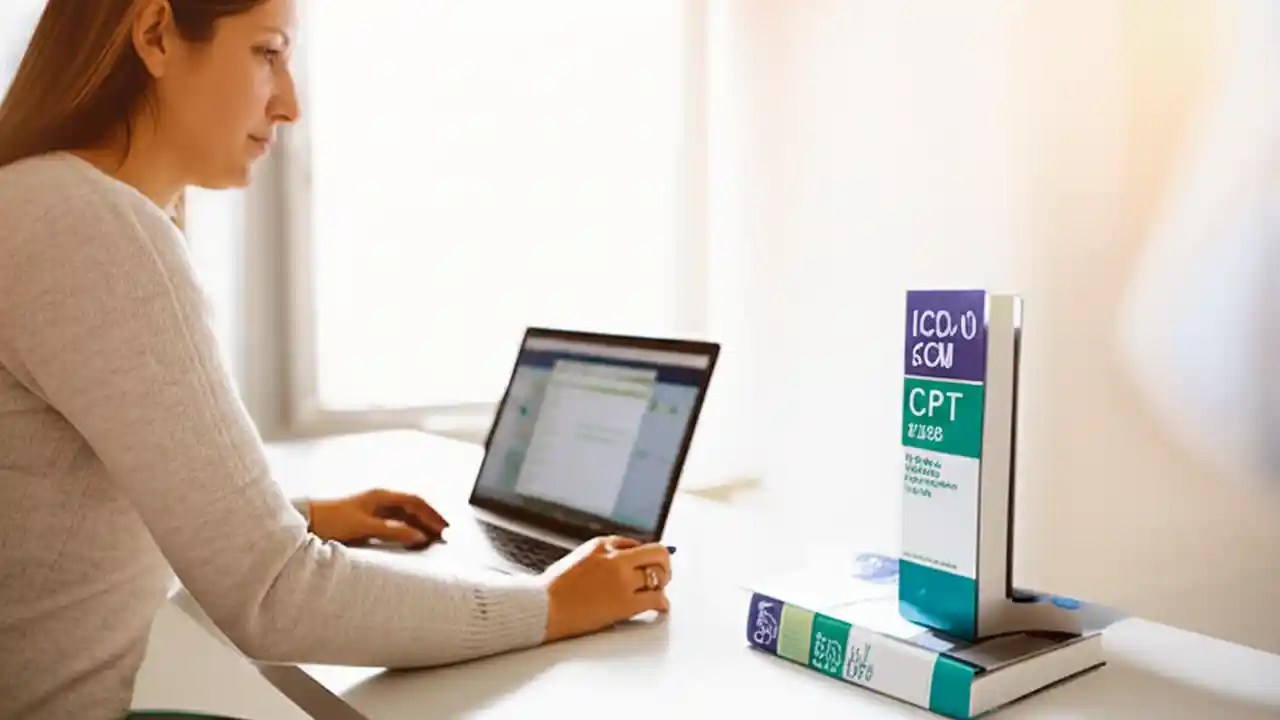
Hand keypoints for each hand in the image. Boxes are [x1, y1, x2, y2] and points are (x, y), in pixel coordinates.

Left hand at [308, 489, 447, 549]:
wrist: (308, 521)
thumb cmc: (333, 520)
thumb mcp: (364, 526)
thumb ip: (392, 531)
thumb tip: (418, 535)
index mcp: (382, 496)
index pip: (416, 502)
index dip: (433, 514)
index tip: (445, 528)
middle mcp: (382, 499)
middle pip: (414, 508)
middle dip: (430, 521)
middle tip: (445, 536)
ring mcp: (376, 509)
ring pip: (406, 517)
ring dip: (420, 527)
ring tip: (433, 540)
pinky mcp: (370, 520)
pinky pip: (396, 524)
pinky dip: (408, 532)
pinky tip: (413, 541)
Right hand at [541, 535, 670, 642]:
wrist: (543, 607)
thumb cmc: (554, 587)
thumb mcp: (578, 558)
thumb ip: (602, 555)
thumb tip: (625, 560)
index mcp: (602, 544)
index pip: (635, 543)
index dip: (643, 556)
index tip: (647, 564)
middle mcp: (616, 558)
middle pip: (657, 552)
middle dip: (664, 563)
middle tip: (663, 575)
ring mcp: (622, 581)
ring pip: (659, 575)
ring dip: (662, 584)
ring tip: (659, 591)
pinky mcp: (625, 604)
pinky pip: (655, 599)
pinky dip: (662, 603)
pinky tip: (661, 607)